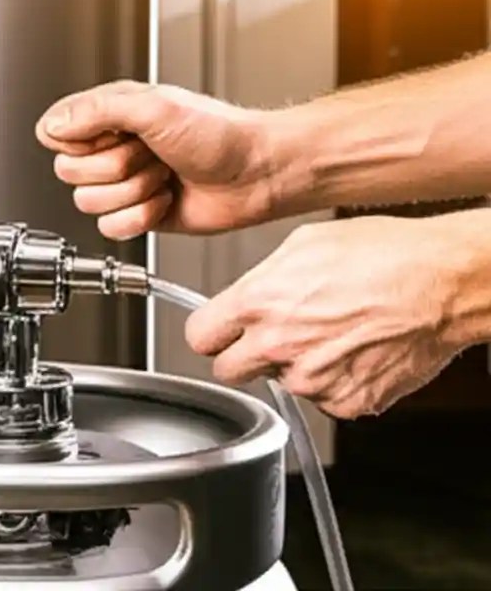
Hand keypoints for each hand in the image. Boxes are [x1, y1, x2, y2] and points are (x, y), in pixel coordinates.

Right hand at [35, 81, 280, 239]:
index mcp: (110, 115)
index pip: (56, 134)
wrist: (256, 173)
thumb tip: (51, 125)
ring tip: (163, 176)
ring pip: (88, 203)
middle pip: (69, 173)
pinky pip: (110, 228)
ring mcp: (123, 182)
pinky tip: (165, 199)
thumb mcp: (153, 108)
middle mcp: (111, 148)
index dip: (79, 142)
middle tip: (150, 154)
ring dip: (133, 193)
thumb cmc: (219, 134)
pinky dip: (140, 218)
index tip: (113, 135)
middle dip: (115, 169)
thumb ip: (95, 111)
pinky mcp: (136, 213)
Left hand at [184, 216, 466, 418]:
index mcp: (258, 303)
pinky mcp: (348, 401)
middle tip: (273, 337)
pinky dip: (335, 381)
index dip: (212, 333)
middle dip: (243, 356)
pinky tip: (355, 351)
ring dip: (296, 366)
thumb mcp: (304, 245)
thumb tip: (245, 296)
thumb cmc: (386, 254)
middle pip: (227, 370)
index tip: (220, 331)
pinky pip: (324, 398)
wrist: (446, 281)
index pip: (199, 337)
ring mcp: (313, 379)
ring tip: (333, 333)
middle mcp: (278, 346)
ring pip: (281, 383)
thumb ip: (261, 280)